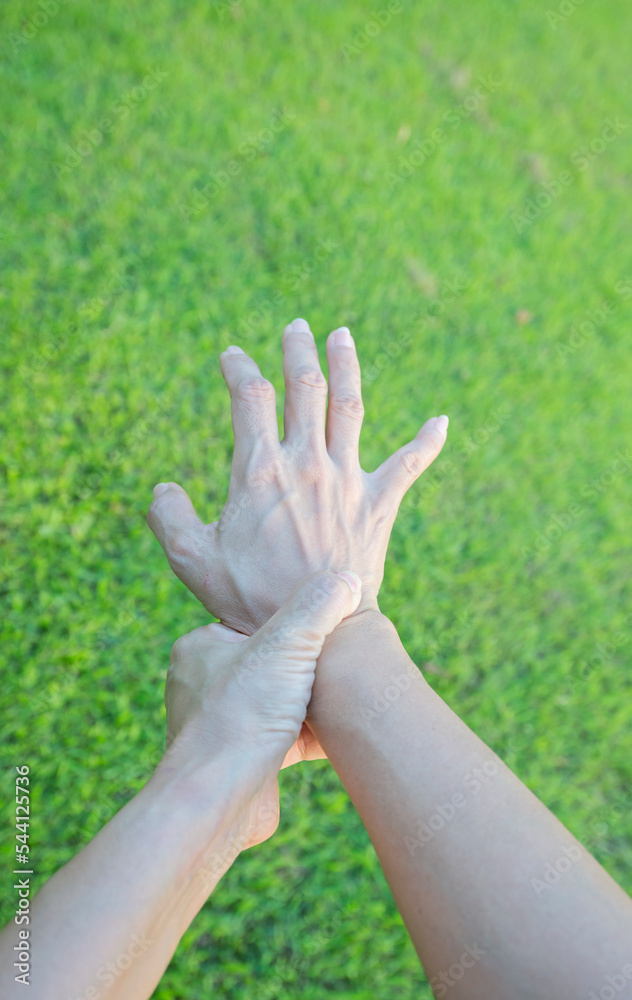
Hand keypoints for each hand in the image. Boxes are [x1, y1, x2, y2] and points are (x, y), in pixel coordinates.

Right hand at [147, 317, 447, 634]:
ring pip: (350, 406)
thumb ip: (169, 518)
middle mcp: (307, 463)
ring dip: (346, 365)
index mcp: (260, 470)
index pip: (249, 396)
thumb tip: (162, 488)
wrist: (316, 628)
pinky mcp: (378, 504)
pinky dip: (426, 441)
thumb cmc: (249, 598)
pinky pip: (408, 464)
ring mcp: (347, 480)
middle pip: (304, 387)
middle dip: (297, 350)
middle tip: (296, 328)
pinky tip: (441, 421)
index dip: (238, 368)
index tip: (231, 356)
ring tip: (341, 336)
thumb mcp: (191, 560)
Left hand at [162, 569, 361, 847]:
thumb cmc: (241, 717)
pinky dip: (311, 736)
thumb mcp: (287, 645)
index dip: (296, 623)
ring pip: (278, 702)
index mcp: (201, 647)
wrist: (218, 805)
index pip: (256, 622)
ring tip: (347, 696)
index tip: (330, 625)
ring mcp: (221, 725)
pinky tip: (340, 734)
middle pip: (271, 662)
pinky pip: (283, 738)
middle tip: (345, 661)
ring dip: (312, 702)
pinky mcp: (241, 762)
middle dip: (307, 666)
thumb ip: (317, 606)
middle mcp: (203, 685)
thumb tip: (345, 580)